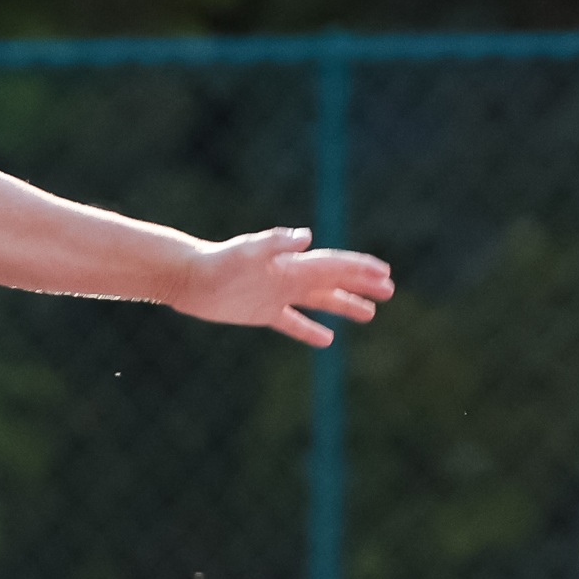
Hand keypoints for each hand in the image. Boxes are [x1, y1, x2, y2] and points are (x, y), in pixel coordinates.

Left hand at [171, 227, 397, 345]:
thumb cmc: (218, 261)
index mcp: (291, 264)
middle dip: (361, 285)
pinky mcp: (262, 312)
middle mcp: (288, 277)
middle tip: (389, 291)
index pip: (333, 265)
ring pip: (319, 301)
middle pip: (333, 281)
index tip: (385, 274)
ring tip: (370, 314)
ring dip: (344, 305)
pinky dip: (310, 330)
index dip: (360, 270)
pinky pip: (292, 323)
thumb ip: (276, 243)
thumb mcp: (247, 251)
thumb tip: (307, 238)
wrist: (189, 277)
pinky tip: (327, 340)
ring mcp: (277, 295)